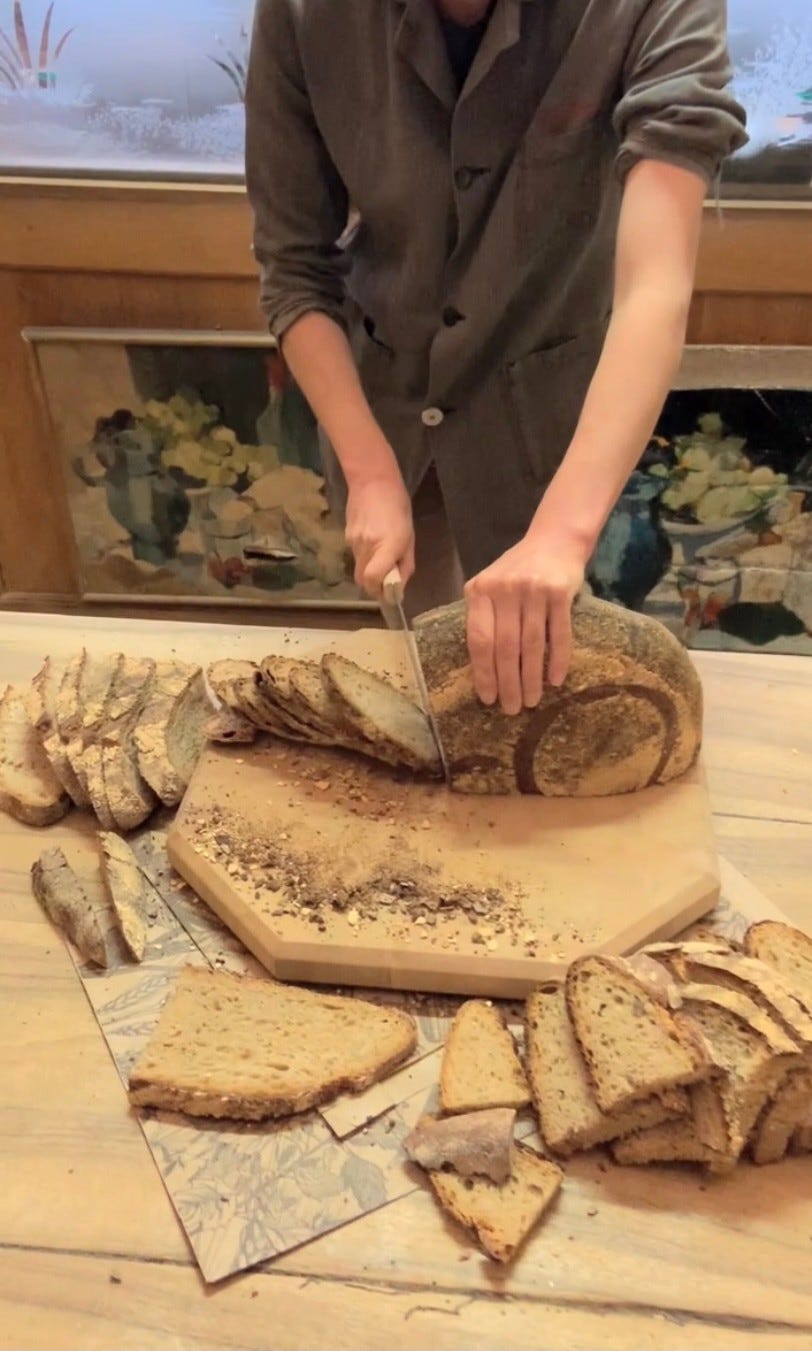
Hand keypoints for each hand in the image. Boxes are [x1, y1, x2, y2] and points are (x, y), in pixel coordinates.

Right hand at [345, 472, 414, 596]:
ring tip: (382, 554)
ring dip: (370, 570)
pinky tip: (373, 540)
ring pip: (359, 569)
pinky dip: (365, 557)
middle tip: (386, 579)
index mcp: (387, 546)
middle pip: (363, 581)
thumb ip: (405, 565)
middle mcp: (367, 546)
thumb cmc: (398, 507)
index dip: (380, 592)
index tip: (389, 592)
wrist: (372, 481)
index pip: (373, 580)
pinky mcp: (346, 536)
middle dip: (374, 586)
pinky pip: (356, 555)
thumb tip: (399, 589)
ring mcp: (354, 541)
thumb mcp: (410, 537)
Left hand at [464, 531, 586, 714]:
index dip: (484, 672)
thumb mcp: (491, 586)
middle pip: (505, 647)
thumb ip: (483, 616)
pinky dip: (557, 660)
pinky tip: (555, 680)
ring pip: (531, 645)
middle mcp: (505, 590)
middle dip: (508, 683)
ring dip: (531, 678)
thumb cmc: (517, 570)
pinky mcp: (560, 592)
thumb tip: (481, 667)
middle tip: (511, 709)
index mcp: (480, 591)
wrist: (554, 540)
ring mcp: (533, 590)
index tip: (487, 698)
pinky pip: (559, 634)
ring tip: (531, 701)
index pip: (479, 640)